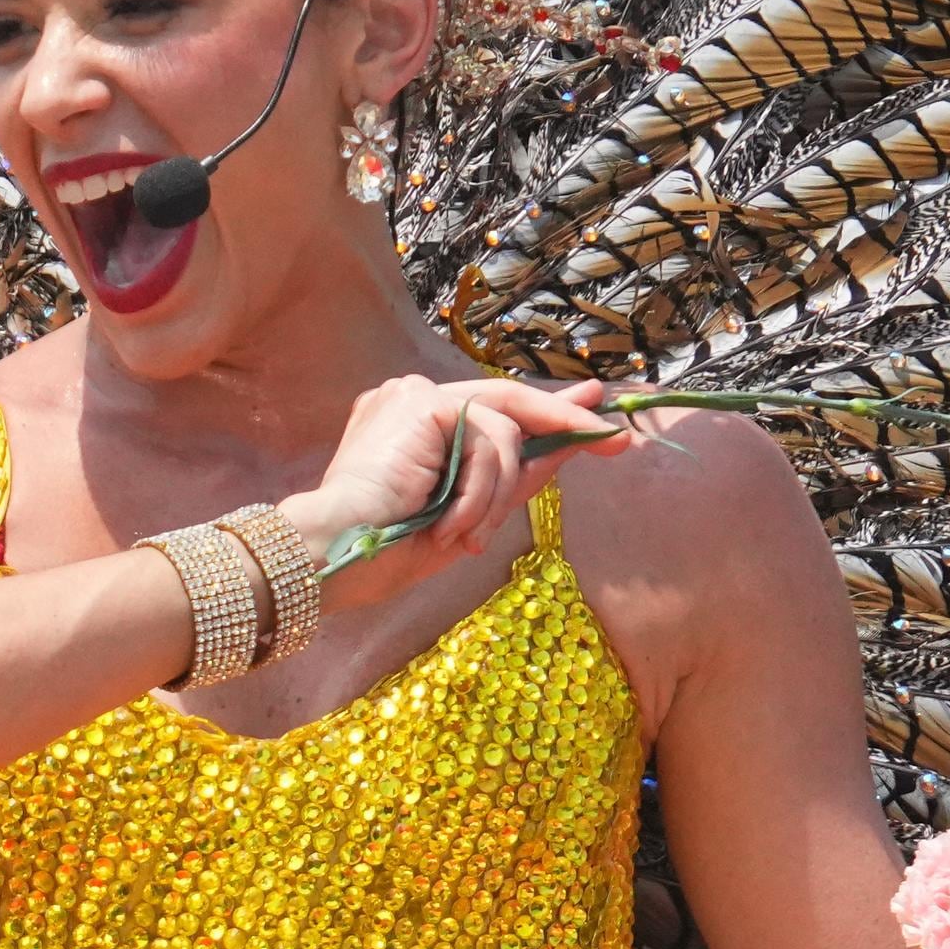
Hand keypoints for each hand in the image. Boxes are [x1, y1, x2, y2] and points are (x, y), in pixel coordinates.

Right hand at [283, 375, 626, 608]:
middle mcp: (415, 399)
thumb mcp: (469, 514)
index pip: (494, 410)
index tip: (595, 413)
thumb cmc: (387, 548)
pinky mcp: (423, 403)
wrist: (334, 554)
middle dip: (565, 421)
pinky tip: (453, 523)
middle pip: (509, 400)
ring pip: (504, 433)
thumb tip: (576, 441)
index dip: (549, 411)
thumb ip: (516, 476)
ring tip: (464, 535)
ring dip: (498, 496)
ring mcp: (416, 395)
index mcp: (417, 425)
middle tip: (615, 438)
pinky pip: (488, 440)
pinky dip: (482, 491)